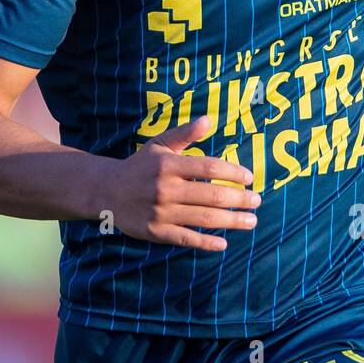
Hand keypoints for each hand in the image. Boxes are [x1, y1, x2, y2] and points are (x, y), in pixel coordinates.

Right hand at [100, 115, 259, 250]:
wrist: (106, 192)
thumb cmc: (139, 166)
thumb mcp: (158, 145)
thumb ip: (184, 134)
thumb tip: (208, 120)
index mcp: (167, 164)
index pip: (208, 167)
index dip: (233, 172)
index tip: (249, 178)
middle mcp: (165, 188)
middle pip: (211, 195)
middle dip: (239, 199)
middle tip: (257, 201)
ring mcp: (161, 212)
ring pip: (204, 218)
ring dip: (232, 221)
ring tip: (251, 221)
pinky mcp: (156, 232)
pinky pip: (186, 238)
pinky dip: (206, 242)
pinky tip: (224, 242)